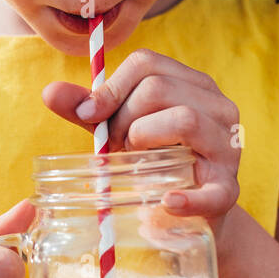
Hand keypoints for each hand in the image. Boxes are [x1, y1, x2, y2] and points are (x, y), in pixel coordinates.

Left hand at [41, 48, 240, 243]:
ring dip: (144, 141)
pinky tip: (166, 202)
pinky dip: (187, 197)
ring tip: (135, 164)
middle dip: (123, 119)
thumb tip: (49, 91)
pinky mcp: (229, 190)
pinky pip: (213, 189)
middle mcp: (218, 106)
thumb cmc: (151, 162)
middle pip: (159, 88)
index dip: (110, 89)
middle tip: (115, 147)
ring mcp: (228, 146)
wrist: (185, 214)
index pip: (146, 63)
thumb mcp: (117, 130)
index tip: (90, 118)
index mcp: (192, 84)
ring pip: (184, 119)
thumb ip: (87, 110)